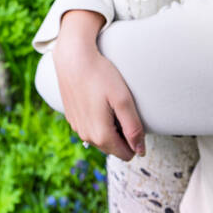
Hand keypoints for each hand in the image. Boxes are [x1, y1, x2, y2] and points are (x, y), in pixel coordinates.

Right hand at [54, 40, 145, 161]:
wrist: (73, 57)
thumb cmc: (100, 75)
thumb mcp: (123, 100)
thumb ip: (134, 128)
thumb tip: (140, 152)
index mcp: (101, 136)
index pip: (127, 154)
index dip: (135, 139)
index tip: (131, 117)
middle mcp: (86, 137)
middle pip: (114, 148)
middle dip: (122, 133)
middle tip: (120, 108)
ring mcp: (77, 128)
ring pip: (102, 139)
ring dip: (109, 126)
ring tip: (108, 102)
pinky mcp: (71, 118)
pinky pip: (90, 128)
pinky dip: (97, 119)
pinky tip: (96, 99)